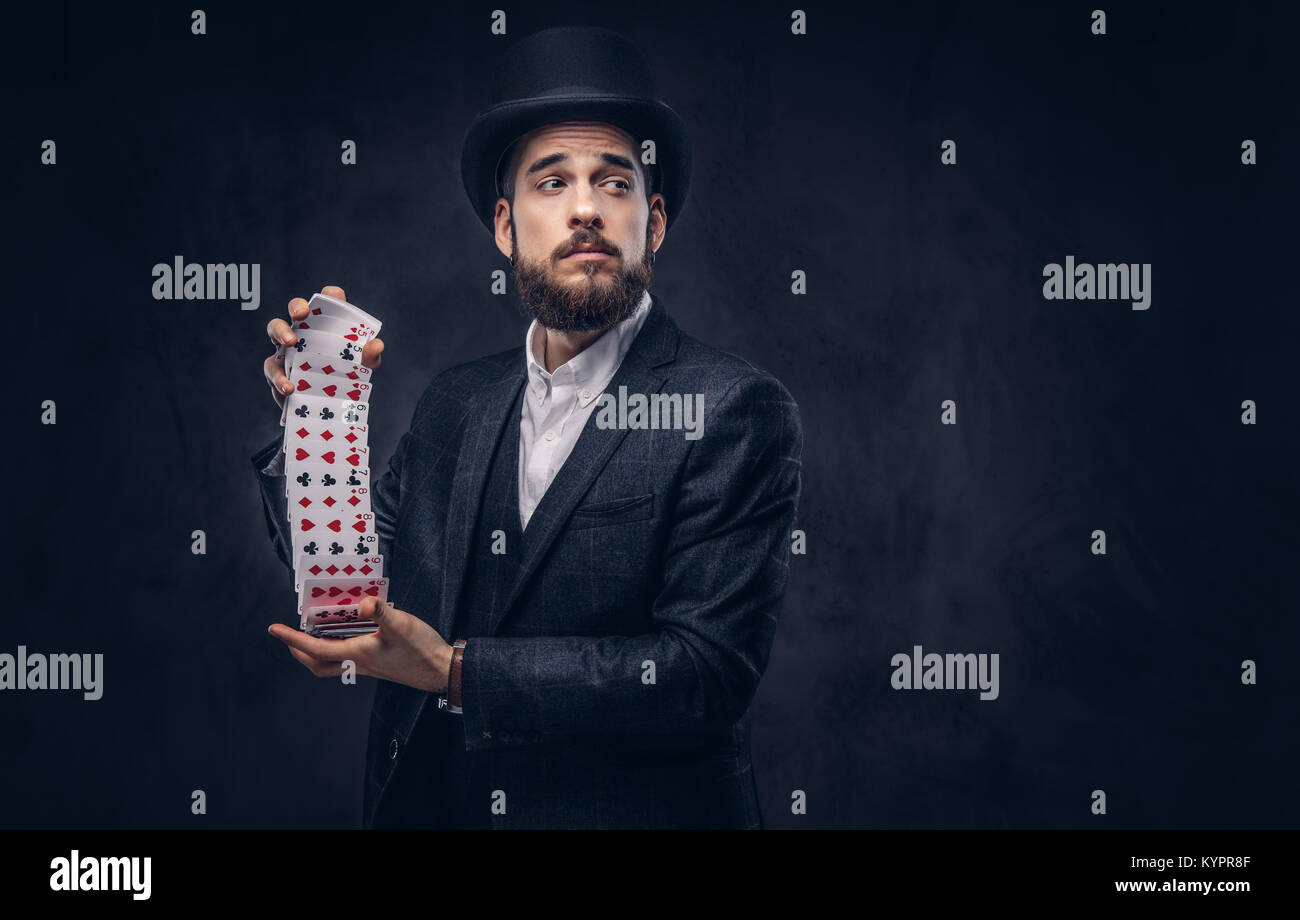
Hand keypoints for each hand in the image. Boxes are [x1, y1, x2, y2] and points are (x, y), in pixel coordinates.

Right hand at [263, 284, 384, 409]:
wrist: (326, 407)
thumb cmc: (345, 378)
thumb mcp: (361, 369)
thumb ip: (369, 356)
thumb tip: (377, 345)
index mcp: (327, 326)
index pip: (328, 302)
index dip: (330, 296)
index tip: (333, 296)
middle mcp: (305, 331)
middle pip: (296, 308)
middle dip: (297, 306)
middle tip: (301, 314)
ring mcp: (288, 349)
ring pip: (275, 330)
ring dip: (280, 332)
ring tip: (289, 343)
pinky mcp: (277, 370)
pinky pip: (272, 368)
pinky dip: (279, 377)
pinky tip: (289, 387)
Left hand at [267, 596, 453, 693]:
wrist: (441, 671)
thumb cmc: (422, 650)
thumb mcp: (402, 625)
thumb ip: (382, 612)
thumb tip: (363, 603)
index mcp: (358, 654)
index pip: (316, 649)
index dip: (292, 639)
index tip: (273, 629)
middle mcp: (359, 663)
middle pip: (318, 665)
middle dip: (299, 652)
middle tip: (290, 637)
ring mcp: (369, 665)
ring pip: (332, 664)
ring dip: (316, 652)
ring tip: (312, 633)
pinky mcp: (379, 664)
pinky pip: (348, 659)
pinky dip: (337, 648)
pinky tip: (348, 633)